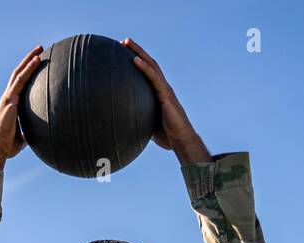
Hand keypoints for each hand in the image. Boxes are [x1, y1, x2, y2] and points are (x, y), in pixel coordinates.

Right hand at [0, 44, 43, 170]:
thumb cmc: (6, 146)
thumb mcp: (21, 138)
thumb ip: (28, 132)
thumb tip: (38, 135)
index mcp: (10, 105)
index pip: (18, 85)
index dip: (26, 74)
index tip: (35, 65)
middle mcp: (7, 98)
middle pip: (18, 74)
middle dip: (28, 61)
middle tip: (39, 50)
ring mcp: (8, 97)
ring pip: (19, 73)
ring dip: (29, 60)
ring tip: (40, 49)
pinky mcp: (10, 100)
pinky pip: (20, 80)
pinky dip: (29, 69)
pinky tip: (37, 60)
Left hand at [121, 37, 210, 163]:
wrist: (181, 141)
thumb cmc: (166, 135)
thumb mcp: (147, 124)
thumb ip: (138, 118)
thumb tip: (123, 122)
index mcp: (159, 93)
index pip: (147, 72)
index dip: (137, 61)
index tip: (123, 53)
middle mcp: (162, 87)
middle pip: (149, 63)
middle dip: (136, 50)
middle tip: (123, 41)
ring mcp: (165, 89)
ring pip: (151, 65)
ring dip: (138, 52)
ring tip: (126, 43)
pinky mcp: (166, 94)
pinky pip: (153, 78)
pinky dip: (144, 67)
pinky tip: (134, 60)